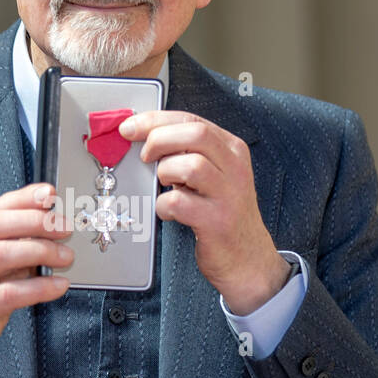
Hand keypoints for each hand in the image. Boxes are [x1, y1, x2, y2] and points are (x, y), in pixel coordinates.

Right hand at [0, 183, 72, 377]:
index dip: (24, 198)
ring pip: (1, 254)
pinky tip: (58, 286)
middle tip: (64, 227)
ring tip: (66, 257)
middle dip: (35, 221)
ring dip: (40, 251)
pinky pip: (8, 294)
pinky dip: (38, 288)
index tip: (51, 194)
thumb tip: (52, 229)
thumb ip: (18, 249)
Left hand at [120, 111, 289, 314]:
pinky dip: (163, 205)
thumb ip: (188, 153)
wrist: (247, 258)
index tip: (130, 127)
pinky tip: (169, 212)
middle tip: (144, 156)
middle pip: (195, 134)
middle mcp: (234, 168)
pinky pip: (178, 202)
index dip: (155, 120)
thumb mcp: (214, 176)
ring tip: (165, 186)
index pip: (192, 120)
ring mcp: (228, 195)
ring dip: (165, 173)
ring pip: (189, 165)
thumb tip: (144, 137)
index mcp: (232, 150)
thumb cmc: (222, 213)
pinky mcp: (217, 221)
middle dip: (159, 139)